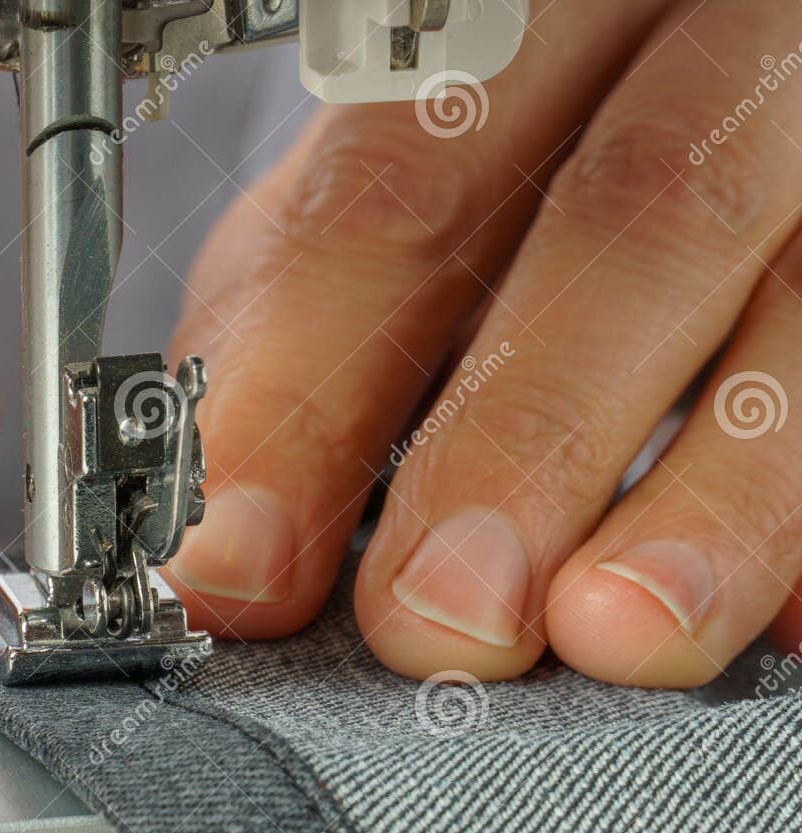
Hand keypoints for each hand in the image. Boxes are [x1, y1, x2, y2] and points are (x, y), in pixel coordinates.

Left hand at [167, 0, 801, 687]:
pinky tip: (768, 620)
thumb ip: (289, 348)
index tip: (245, 556)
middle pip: (635, 212)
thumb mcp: (373, 212)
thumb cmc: (501, 161)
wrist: (690, 68)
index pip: (398, 182)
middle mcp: (697, 49)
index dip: (312, 382)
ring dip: (715, 493)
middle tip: (443, 615)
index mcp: (515, 31)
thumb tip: (227, 558)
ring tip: (621, 631)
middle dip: (524, 433)